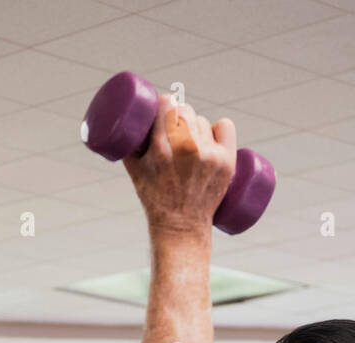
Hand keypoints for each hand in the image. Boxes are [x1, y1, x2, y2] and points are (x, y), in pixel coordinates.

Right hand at [121, 95, 235, 236]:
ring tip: (189, 142)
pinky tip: (212, 136)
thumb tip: (128, 123)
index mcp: (161, 149)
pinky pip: (225, 126)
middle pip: (184, 109)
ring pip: (201, 120)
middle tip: (174, 128)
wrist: (181, 227)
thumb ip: (128, 145)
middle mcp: (186, 149)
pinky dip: (219, 128)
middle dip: (177, 115)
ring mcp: (208, 155)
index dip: (164, 104)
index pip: (166, 104)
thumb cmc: (154, 198)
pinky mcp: (226, 162)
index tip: (162, 108)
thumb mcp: (134, 172)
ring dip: (195, 125)